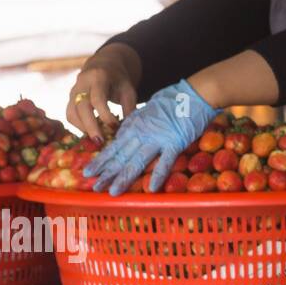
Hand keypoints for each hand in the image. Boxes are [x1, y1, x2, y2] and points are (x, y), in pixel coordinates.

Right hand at [68, 48, 138, 142]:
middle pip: (81, 107)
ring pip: (71, 113)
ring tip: (97, 140)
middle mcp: (81, 84)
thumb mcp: (128, 89)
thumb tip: (128, 129)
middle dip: (90, 126)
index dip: (105, 114)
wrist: (102, 66)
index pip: (98, 98)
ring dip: (83, 129)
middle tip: (100, 141)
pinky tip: (91, 133)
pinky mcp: (69, 100)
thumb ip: (129, 107)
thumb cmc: (117, 80)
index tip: (115, 127)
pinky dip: (79, 127)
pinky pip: (70, 116)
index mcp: (98, 77)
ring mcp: (72, 92)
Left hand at [83, 79, 218, 195]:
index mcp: (134, 125)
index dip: (102, 160)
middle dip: (107, 173)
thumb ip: (138, 122)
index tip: (90, 172)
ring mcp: (157, 138)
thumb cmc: (175, 98)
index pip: (114, 146)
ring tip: (112, 192)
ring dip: (124, 178)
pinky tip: (151, 188)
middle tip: (94, 187)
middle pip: (121, 156)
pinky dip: (158, 175)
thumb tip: (129, 130)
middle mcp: (141, 133)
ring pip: (137, 161)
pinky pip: (165, 161)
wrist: (195, 92)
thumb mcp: (149, 108)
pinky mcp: (175, 142)